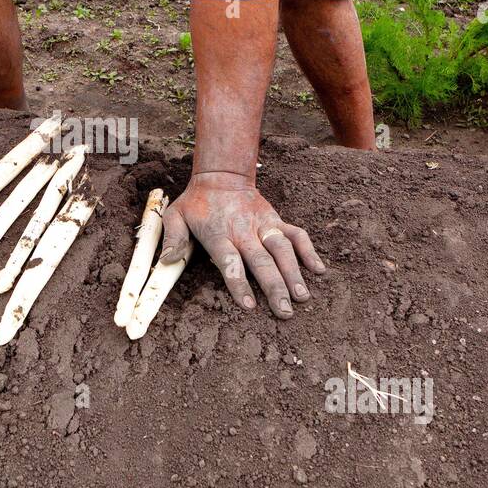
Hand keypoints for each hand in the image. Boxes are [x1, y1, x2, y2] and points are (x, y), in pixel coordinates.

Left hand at [159, 171, 324, 317]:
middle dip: (274, 287)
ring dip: (294, 273)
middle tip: (284, 312)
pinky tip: (319, 270)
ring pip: (282, 249)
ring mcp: (263, 225)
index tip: (249, 305)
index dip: (239, 283)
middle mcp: (243, 231)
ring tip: (302, 297)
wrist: (222, 175)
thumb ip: (173, 238)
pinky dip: (309, 250)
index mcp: (218, 234)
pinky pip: (296, 234)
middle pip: (261, 261)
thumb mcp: (175, 215)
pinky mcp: (276, 220)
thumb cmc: (197, 203)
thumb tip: (167, 260)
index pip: (230, 261)